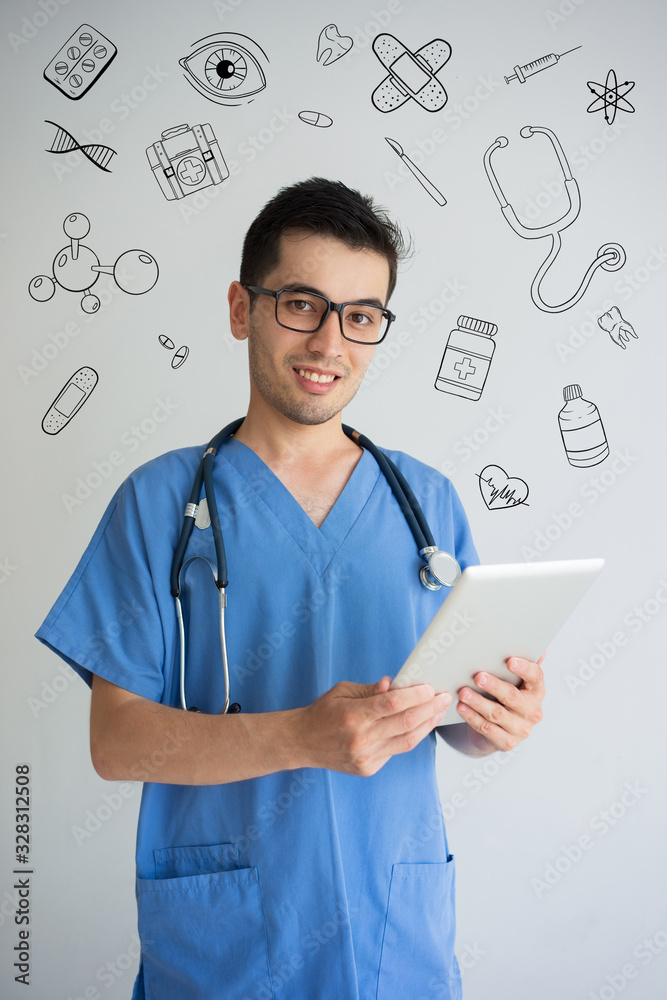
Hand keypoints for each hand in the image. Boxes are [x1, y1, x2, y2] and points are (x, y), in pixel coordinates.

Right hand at [298, 677, 451, 775]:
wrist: (302, 743)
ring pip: (407, 741)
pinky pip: (396, 750)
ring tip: (438, 712)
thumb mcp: (342, 692)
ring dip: (427, 725)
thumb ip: (371, 690)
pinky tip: (419, 725)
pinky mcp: (369, 768)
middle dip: (430, 708)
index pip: (392, 703)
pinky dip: (410, 736)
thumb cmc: (323, 712)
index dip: (415, 695)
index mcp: (353, 715)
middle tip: (444, 697)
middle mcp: (361, 739)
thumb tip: (394, 684)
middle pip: (406, 722)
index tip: (430, 687)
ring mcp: (366, 757)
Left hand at [455, 655, 545, 752]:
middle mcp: (532, 711)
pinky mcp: (507, 742)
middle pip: (512, 696)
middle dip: (494, 686)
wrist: (500, 730)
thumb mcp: (516, 682)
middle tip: (478, 676)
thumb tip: (539, 649)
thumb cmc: (507, 698)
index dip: (524, 669)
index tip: (510, 661)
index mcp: (537, 691)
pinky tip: (462, 708)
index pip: (536, 677)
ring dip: (478, 702)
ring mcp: (521, 729)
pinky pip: (487, 729)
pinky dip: (472, 717)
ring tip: (463, 692)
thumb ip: (524, 667)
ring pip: (496, 714)